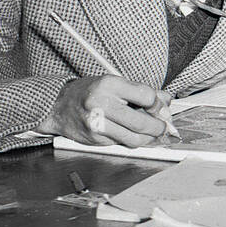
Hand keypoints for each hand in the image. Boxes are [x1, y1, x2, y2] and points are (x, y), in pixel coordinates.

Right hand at [41, 76, 174, 146]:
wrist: (59, 105)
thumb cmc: (90, 92)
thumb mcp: (115, 83)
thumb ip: (141, 92)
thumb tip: (166, 102)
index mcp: (109, 84)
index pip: (146, 96)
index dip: (159, 105)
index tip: (162, 108)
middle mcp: (101, 103)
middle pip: (142, 122)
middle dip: (158, 127)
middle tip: (164, 127)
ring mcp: (96, 123)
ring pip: (134, 138)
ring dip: (149, 139)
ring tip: (153, 134)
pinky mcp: (94, 138)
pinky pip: (122, 143)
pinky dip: (133, 141)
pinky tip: (135, 136)